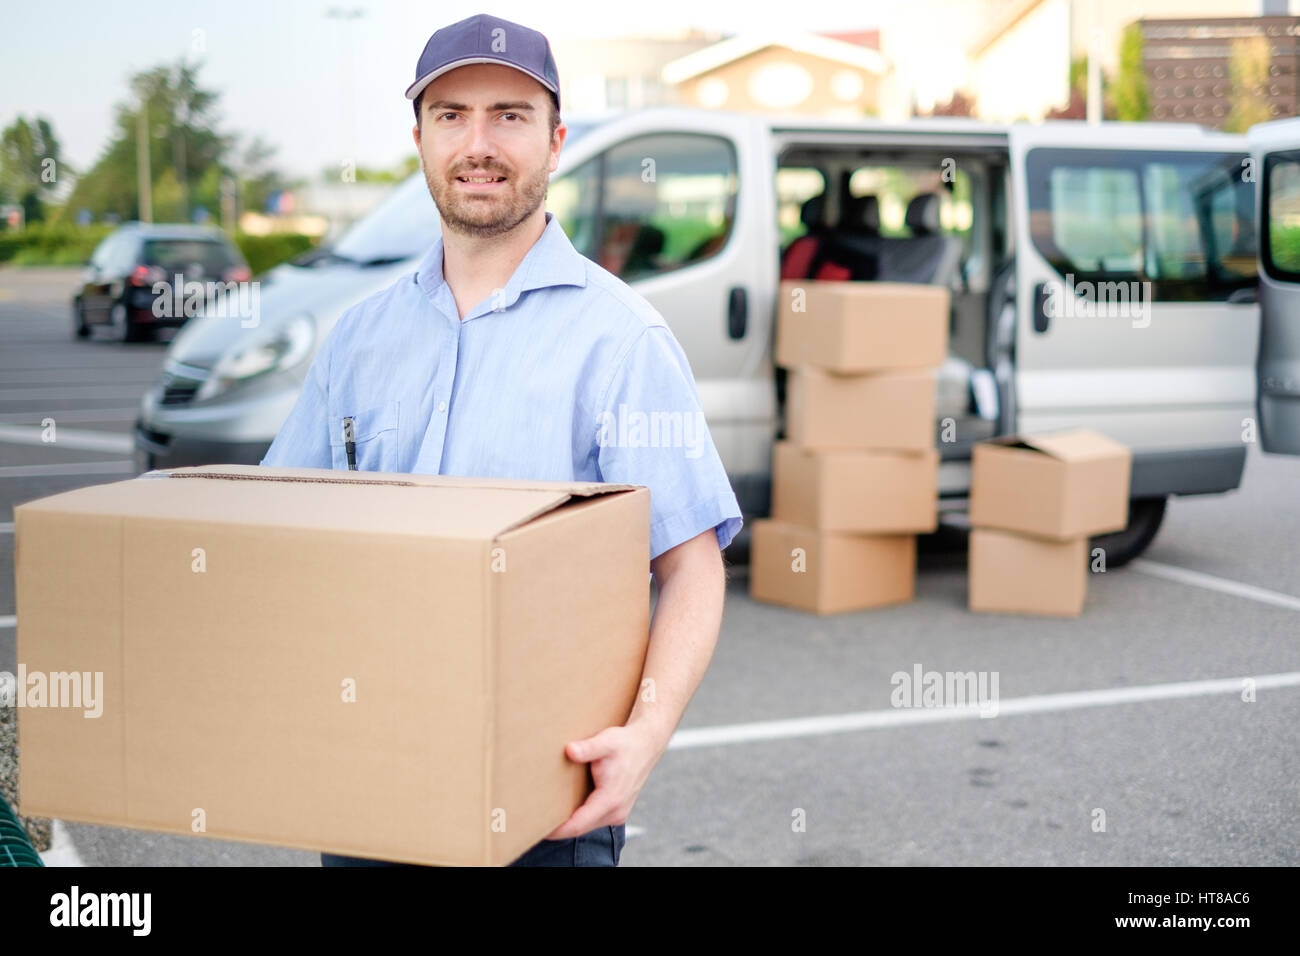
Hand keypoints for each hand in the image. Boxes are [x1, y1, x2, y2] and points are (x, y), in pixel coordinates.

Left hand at [544, 722, 664, 839]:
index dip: (557, 830)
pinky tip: (565, 807)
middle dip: (559, 827)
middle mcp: (615, 811)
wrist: (646, 744)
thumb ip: (588, 748)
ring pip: (586, 825)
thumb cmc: (625, 743)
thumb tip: (570, 750)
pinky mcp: (616, 810)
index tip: (538, 828)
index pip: (578, 824)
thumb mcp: (606, 741)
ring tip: (545, 814)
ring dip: (569, 822)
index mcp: (611, 799)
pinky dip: (579, 817)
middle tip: (534, 820)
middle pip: (580, 828)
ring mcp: (617, 813)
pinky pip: (593, 820)